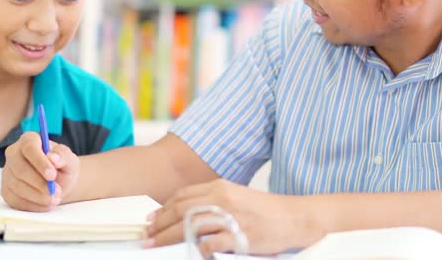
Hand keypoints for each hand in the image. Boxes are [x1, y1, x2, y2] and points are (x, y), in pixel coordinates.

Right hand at [2, 132, 79, 210]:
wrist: (57, 183)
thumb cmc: (62, 167)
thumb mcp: (69, 159)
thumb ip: (63, 156)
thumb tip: (53, 157)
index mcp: (29, 140)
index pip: (29, 148)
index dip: (40, 162)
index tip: (52, 175)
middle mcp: (13, 153)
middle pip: (20, 168)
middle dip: (39, 183)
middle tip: (57, 192)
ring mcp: (7, 172)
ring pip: (17, 186)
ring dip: (38, 196)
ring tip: (55, 198)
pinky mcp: (6, 190)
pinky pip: (15, 200)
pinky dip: (33, 205)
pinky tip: (46, 204)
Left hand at [144, 179, 302, 257]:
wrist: (294, 217)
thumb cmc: (265, 210)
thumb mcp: (235, 197)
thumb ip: (211, 202)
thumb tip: (185, 214)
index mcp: (220, 187)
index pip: (182, 196)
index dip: (163, 209)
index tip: (151, 220)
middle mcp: (222, 199)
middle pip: (181, 210)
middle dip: (159, 224)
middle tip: (147, 235)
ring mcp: (231, 218)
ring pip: (189, 226)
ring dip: (168, 237)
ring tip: (155, 245)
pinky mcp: (240, 236)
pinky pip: (211, 244)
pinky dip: (198, 249)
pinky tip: (191, 253)